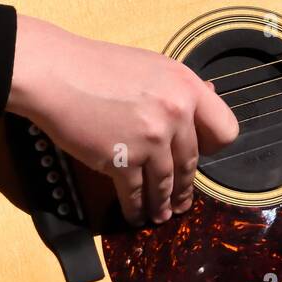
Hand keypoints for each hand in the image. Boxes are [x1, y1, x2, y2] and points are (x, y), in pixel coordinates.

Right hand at [6, 14, 239, 226]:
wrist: (56, 73)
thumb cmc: (96, 66)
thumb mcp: (150, 66)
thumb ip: (176, 88)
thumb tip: (206, 95)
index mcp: (186, 87)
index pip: (224, 129)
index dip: (213, 148)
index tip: (201, 157)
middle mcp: (175, 114)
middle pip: (191, 162)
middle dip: (184, 187)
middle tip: (181, 201)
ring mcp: (151, 139)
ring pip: (165, 183)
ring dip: (162, 204)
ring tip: (160, 215)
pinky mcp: (123, 160)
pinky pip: (136, 193)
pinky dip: (136, 208)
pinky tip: (135, 214)